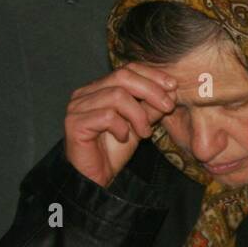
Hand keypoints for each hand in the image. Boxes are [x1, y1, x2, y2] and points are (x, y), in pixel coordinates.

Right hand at [64, 63, 176, 187]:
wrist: (96, 177)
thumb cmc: (115, 149)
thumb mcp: (140, 125)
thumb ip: (152, 107)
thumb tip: (171, 91)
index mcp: (100, 88)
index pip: (127, 69)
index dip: (152, 75)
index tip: (173, 86)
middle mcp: (85, 93)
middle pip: (122, 76)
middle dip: (151, 90)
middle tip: (168, 107)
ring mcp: (77, 106)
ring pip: (117, 96)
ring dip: (138, 115)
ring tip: (144, 132)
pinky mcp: (74, 122)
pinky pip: (107, 116)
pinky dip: (122, 127)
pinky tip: (123, 138)